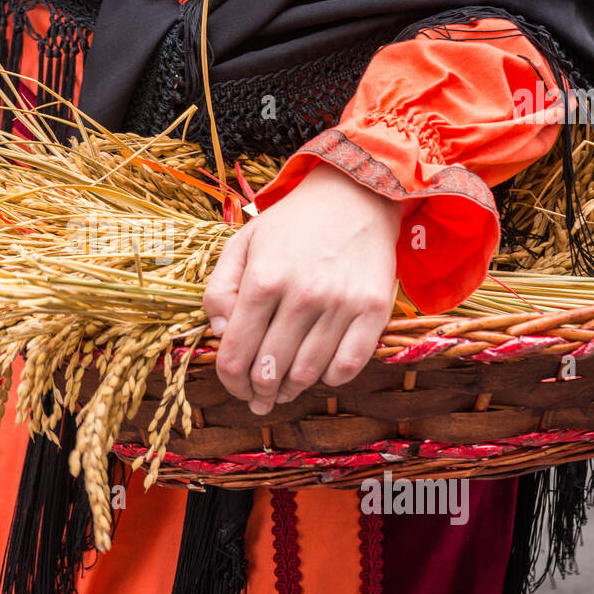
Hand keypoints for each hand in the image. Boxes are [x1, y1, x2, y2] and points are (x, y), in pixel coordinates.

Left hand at [203, 164, 401, 414]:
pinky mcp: (373, 309)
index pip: (235, 355)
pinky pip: (348, 366)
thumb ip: (219, 291)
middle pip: (269, 371)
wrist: (354, 195)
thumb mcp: (242, 245)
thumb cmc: (291, 225)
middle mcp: (301, 294)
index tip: (234, 385)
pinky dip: (329, 378)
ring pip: (307, 374)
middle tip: (257, 398)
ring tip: (284, 389)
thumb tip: (221, 334)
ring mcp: (340, 303)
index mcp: (262, 279)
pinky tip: (318, 371)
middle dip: (257, 392)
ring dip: (290, 390)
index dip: (230, 381)